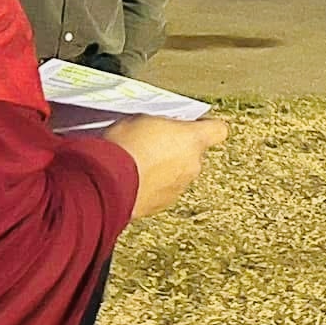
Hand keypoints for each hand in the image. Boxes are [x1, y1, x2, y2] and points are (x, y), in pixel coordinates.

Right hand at [99, 116, 228, 221]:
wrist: (107, 183)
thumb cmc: (125, 145)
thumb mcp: (143, 119)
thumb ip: (163, 125)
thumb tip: (164, 130)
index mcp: (193, 140)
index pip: (218, 130)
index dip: (207, 126)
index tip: (194, 124)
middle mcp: (192, 165)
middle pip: (194, 154)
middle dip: (178, 149)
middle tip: (154, 143)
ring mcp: (179, 187)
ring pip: (179, 174)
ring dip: (165, 170)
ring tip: (139, 164)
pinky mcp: (163, 205)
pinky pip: (164, 191)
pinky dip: (153, 186)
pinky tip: (134, 180)